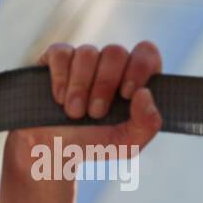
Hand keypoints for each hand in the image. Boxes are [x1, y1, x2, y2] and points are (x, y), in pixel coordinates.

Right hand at [4, 40, 163, 176]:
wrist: (55, 149)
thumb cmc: (96, 143)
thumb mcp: (127, 144)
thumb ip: (147, 124)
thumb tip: (145, 93)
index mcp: (135, 79)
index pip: (147, 53)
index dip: (140, 67)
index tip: (127, 93)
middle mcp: (111, 64)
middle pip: (116, 52)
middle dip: (105, 85)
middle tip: (96, 113)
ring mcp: (83, 58)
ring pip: (88, 52)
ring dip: (81, 86)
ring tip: (75, 112)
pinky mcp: (56, 57)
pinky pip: (61, 54)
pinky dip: (61, 78)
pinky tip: (60, 98)